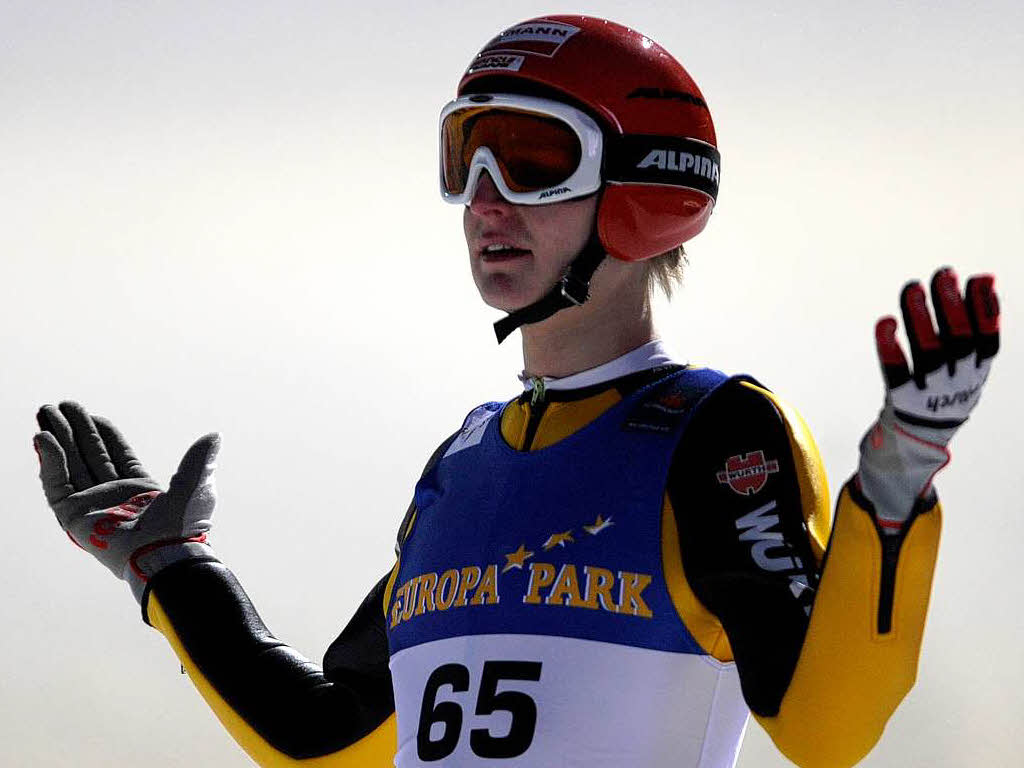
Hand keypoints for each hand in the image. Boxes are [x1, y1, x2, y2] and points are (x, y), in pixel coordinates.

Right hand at [35, 401, 219, 601]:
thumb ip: (198, 459)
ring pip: (71, 464)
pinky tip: (44, 438)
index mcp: (140, 489)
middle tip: (61, 406)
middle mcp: (113, 496)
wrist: (163, 554)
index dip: (104, 434)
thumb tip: (214, 436)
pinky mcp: (73, 516)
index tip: (93, 415)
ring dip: (59, 439)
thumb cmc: (181, 526)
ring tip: (46, 413)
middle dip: (76, 430)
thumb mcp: (194, 485)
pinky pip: (56, 483)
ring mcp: (92, 506)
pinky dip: (49, 461)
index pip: (116, 454)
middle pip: (90, 455)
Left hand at [858, 267, 999, 531]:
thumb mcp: (966, 357)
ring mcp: (930, 390)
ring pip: (929, 354)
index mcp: (978, 370)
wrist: (921, 437)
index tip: (976, 279)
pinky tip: (885, 323)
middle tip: (941, 275)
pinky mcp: (901, 398)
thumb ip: (975, 320)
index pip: (987, 338)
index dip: (985, 309)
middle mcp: (958, 381)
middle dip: (951, 307)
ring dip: (921, 319)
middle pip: (958, 342)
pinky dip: (890, 347)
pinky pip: (895, 372)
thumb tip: (985, 278)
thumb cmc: (944, 382)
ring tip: (912, 288)